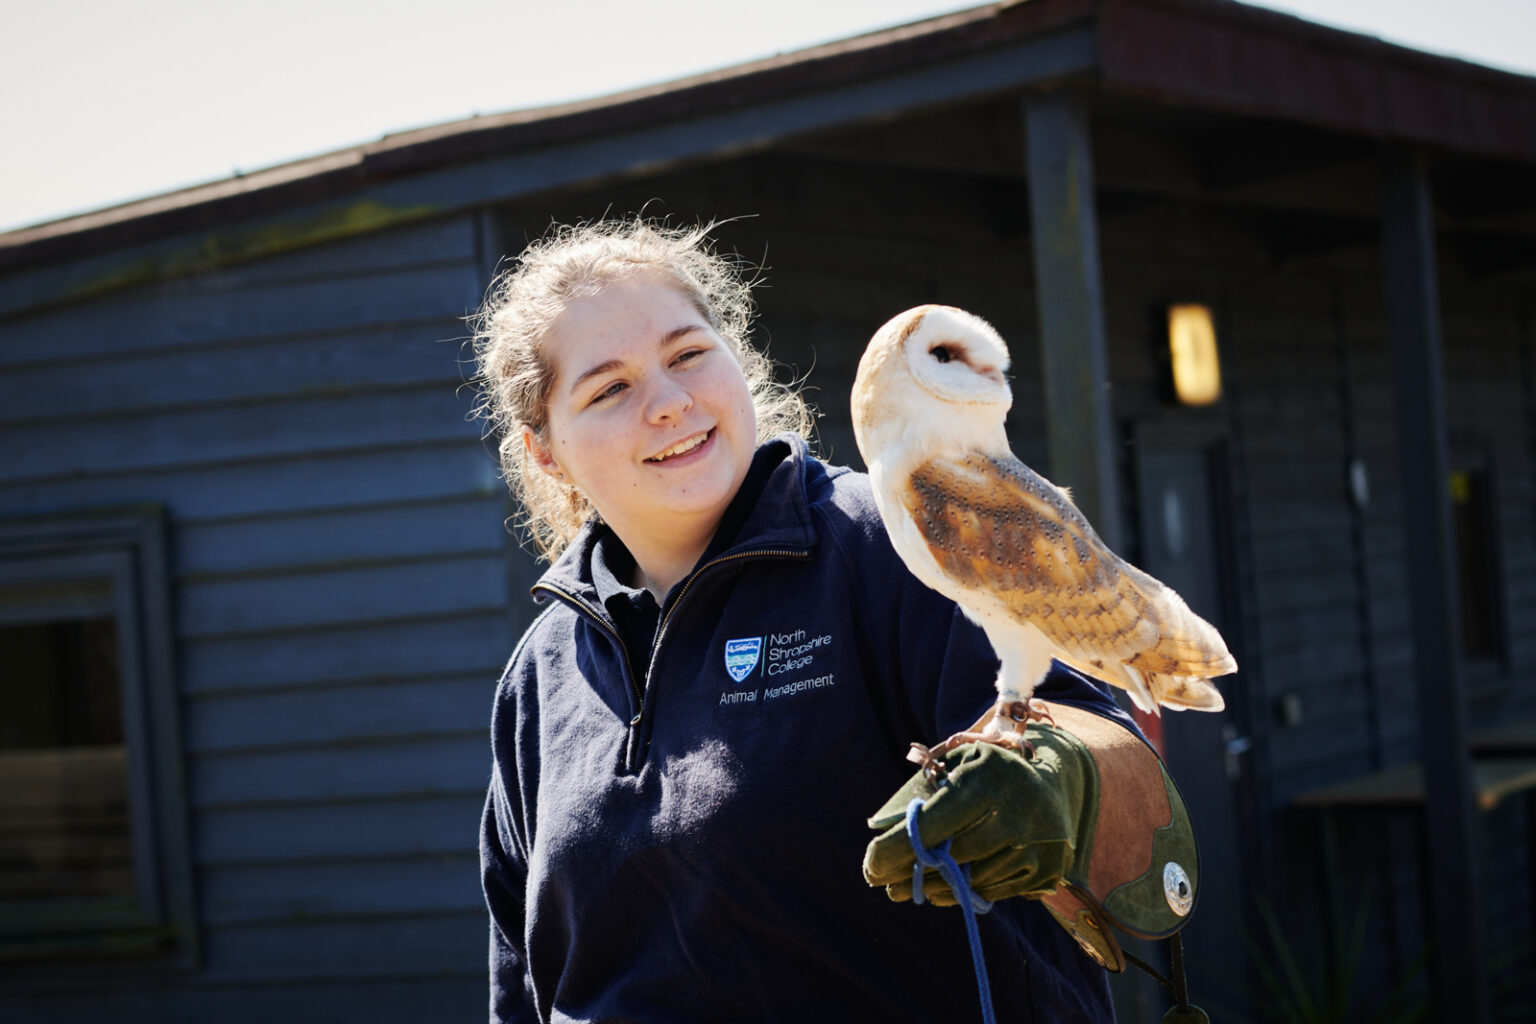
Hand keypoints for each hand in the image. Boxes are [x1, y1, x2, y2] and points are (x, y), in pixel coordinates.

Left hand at [864, 702, 1201, 973]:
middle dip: (910, 873)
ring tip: (905, 889)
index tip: (870, 865)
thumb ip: (924, 787)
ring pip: (972, 880)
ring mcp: (1038, 844)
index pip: (935, 821)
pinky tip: (940, 891)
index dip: (898, 847)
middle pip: (953, 857)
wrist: (1051, 784)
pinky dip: (962, 894)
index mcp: (990, 777)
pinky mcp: (1047, 870)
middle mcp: (1019, 811)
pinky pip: (993, 891)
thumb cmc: (987, 773)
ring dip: (933, 888)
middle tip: (882, 882)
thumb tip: (883, 826)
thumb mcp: (959, 765)